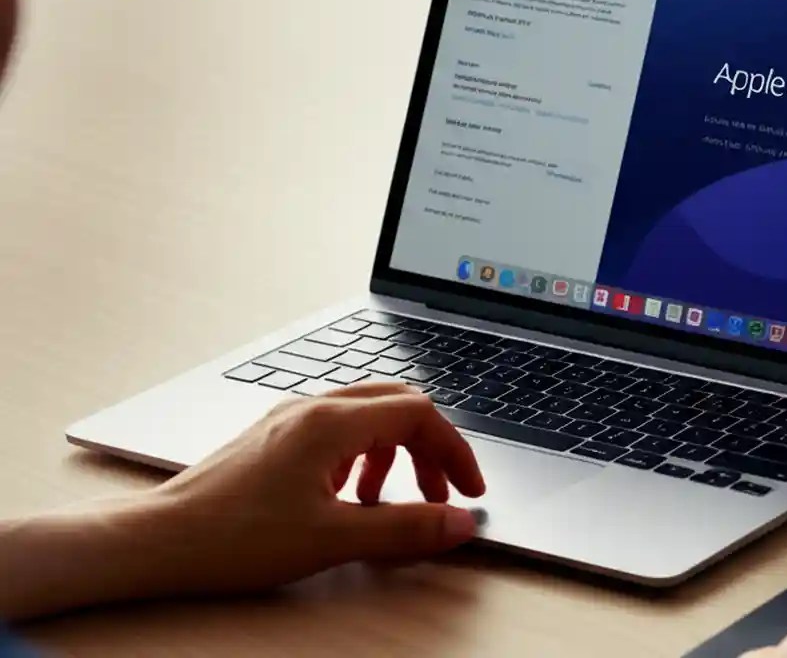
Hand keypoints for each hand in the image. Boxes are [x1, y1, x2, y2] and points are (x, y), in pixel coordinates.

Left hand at [0, 382, 485, 619]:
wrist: (158, 541)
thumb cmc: (232, 537)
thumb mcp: (331, 539)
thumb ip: (404, 528)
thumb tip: (458, 522)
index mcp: (331, 422)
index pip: (419, 413)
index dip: (454, 450)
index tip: (468, 488)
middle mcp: (312, 408)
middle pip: (398, 405)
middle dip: (429, 448)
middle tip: (439, 494)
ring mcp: (290, 419)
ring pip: (368, 416)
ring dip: (396, 453)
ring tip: (390, 502)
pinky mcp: (275, 437)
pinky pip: (339, 430)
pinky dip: (363, 457)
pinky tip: (348, 497)